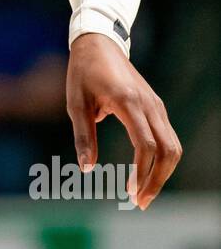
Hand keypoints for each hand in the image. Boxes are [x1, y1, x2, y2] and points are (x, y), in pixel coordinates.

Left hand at [66, 34, 181, 208]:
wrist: (99, 45)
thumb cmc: (83, 73)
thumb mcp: (76, 104)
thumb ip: (83, 136)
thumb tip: (87, 169)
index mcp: (128, 102)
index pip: (145, 144)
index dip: (141, 172)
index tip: (130, 193)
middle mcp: (149, 105)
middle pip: (167, 150)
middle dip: (157, 180)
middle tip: (140, 203)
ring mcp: (156, 106)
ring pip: (173, 146)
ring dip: (163, 173)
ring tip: (144, 194)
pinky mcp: (157, 107)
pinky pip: (169, 138)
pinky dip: (163, 159)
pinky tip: (148, 174)